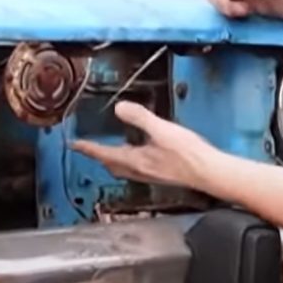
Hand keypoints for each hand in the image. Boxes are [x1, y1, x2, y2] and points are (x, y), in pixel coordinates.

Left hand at [70, 102, 217, 188]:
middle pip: (112, 165)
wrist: (208, 172)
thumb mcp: (161, 130)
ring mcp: (150, 175)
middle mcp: (139, 171)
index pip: (104, 154)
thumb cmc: (187, 153)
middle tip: (88, 149)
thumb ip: (140, 118)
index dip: (88, 148)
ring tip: (109, 151)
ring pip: (123, 169)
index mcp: (135, 160)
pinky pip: (136, 169)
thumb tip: (119, 108)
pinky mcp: (161, 174)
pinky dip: (128, 161)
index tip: (74, 144)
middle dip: (99, 157)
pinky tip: (138, 154)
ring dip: (113, 160)